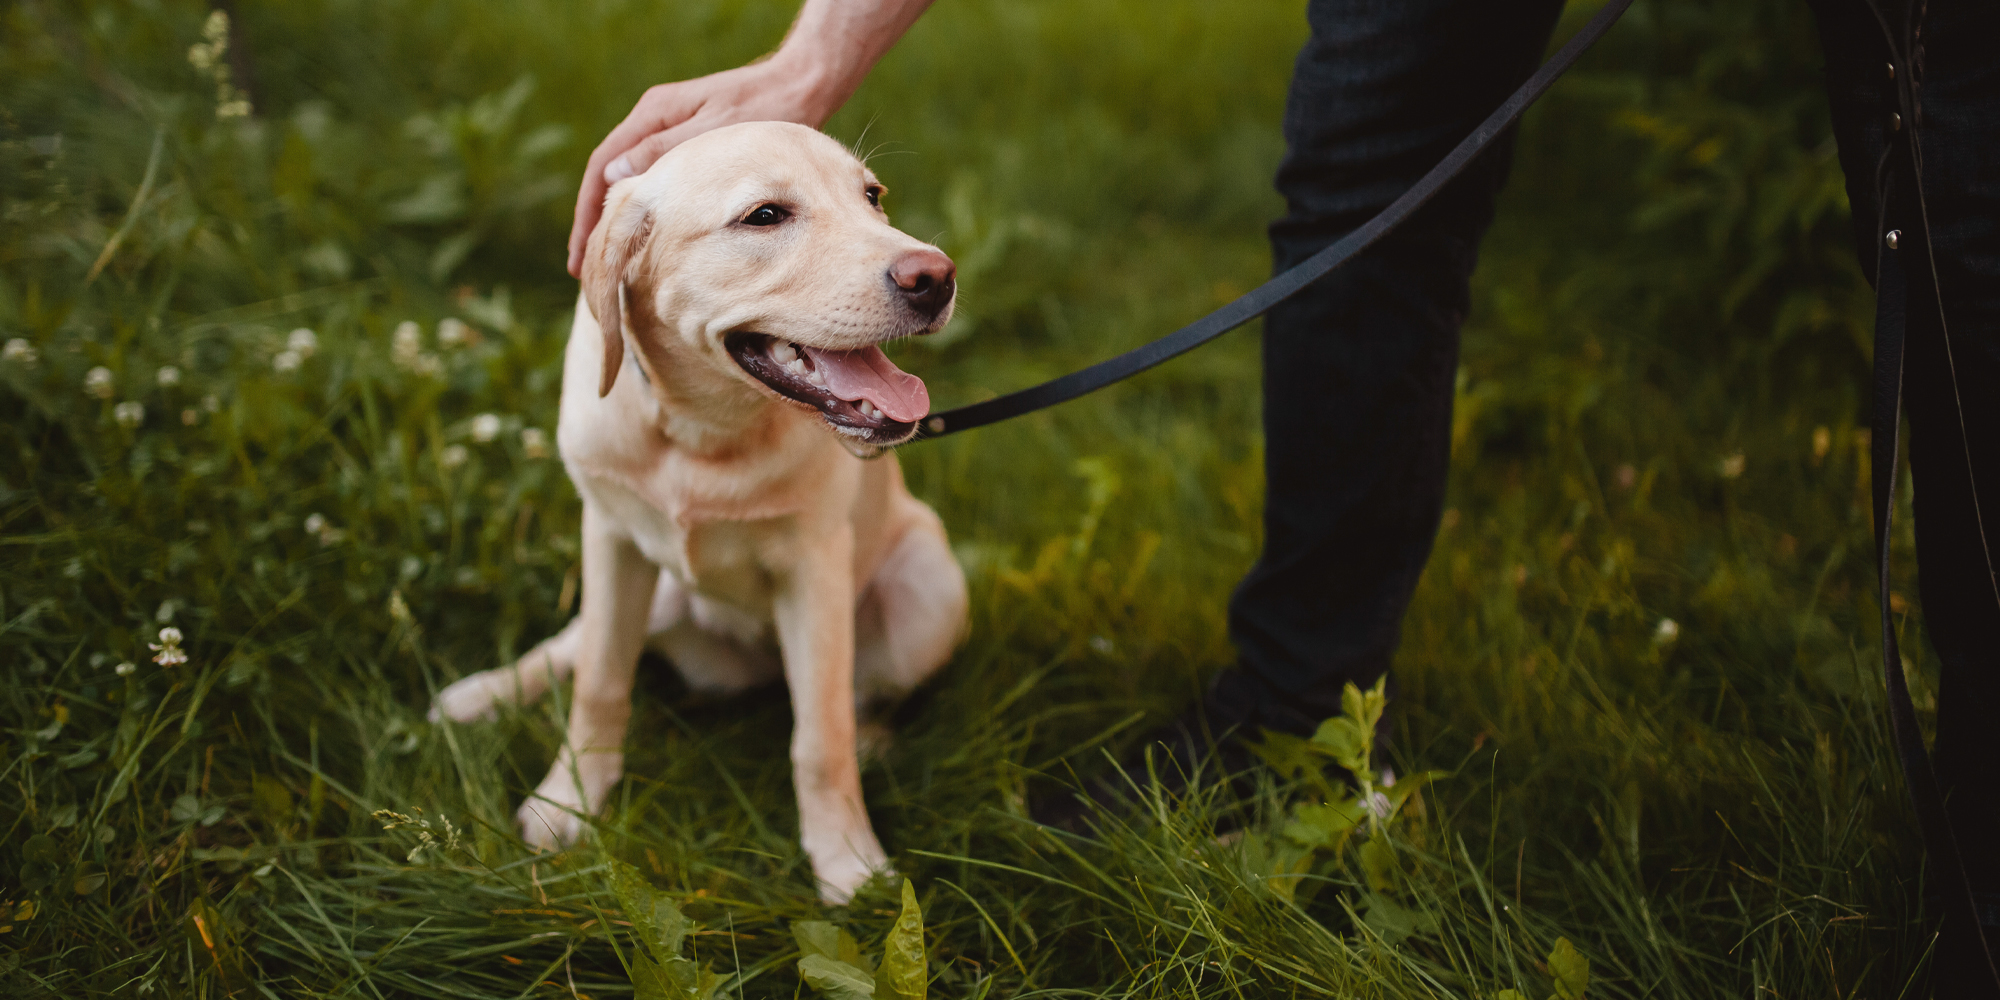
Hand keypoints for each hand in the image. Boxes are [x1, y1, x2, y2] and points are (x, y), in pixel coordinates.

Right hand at [565, 55, 838, 275]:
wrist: (803, 87)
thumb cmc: (765, 108)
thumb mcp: (715, 131)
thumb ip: (665, 150)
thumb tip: (616, 176)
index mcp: (654, 113)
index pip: (603, 167)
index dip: (588, 215)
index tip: (581, 256)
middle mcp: (655, 118)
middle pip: (610, 176)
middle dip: (596, 224)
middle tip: (584, 270)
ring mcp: (672, 129)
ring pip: (634, 181)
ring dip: (619, 220)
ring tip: (611, 263)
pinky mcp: (691, 141)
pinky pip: (658, 180)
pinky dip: (647, 210)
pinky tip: (648, 239)